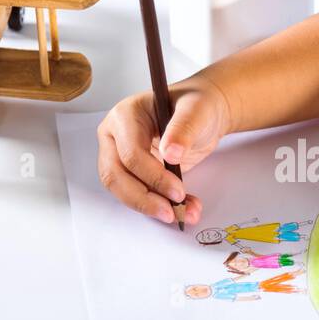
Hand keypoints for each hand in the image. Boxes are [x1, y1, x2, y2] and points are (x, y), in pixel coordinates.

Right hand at [97, 75, 232, 224]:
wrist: (202, 114)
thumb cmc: (196, 106)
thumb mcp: (197, 111)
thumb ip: (184, 128)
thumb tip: (169, 153)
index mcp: (125, 115)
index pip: (130, 153)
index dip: (153, 176)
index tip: (178, 191)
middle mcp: (115, 136)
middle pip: (116, 175)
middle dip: (143, 199)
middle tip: (171, 213)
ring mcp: (120, 155)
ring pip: (122, 189)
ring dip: (149, 207)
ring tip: (181, 213)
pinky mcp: (131, 172)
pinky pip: (137, 193)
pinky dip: (157, 205)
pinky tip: (181, 209)